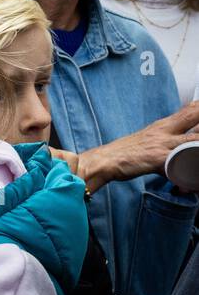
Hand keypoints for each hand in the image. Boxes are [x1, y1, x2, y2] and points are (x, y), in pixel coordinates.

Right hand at [74, 100, 198, 193]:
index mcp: (163, 125)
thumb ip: (166, 139)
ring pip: (194, 140)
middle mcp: (164, 131)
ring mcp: (162, 144)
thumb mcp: (147, 139)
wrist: (104, 160)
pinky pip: (180, 165)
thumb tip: (180, 147)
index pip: (190, 109)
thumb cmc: (124, 153)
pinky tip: (188, 185)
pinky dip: (189, 178)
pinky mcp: (158, 159)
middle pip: (194, 115)